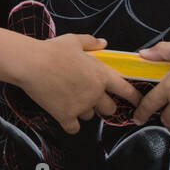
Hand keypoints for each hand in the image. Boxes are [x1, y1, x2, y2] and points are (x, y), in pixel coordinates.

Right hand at [18, 34, 142, 133]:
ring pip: (91, 116)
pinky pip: (74, 128)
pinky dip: (70, 122)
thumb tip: (104, 43)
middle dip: (103, 105)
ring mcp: (81, 107)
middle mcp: (95, 93)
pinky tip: (63, 113)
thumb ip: (91, 42)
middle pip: (110, 109)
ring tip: (69, 98)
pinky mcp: (66, 116)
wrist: (30, 63)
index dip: (135, 98)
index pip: (127, 91)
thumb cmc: (52, 50)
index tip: (138, 103)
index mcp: (102, 75)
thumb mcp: (73, 41)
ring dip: (84, 110)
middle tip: (90, 96)